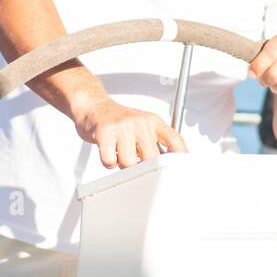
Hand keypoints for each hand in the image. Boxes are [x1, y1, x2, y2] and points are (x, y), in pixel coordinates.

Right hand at [73, 96, 187, 168]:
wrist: (94, 106)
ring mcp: (122, 127)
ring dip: (124, 166)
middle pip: (152, 158)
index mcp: (153, 121)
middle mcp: (140, 122)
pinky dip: (109, 163)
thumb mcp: (143, 125)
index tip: (181, 169)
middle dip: (145, 168)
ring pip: (130, 163)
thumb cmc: (119, 120)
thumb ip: (157, 142)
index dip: (181, 156)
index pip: (174, 139)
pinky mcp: (104, 133)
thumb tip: (170, 165)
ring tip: (121, 154)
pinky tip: (110, 153)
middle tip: (137, 163)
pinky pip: (110, 161)